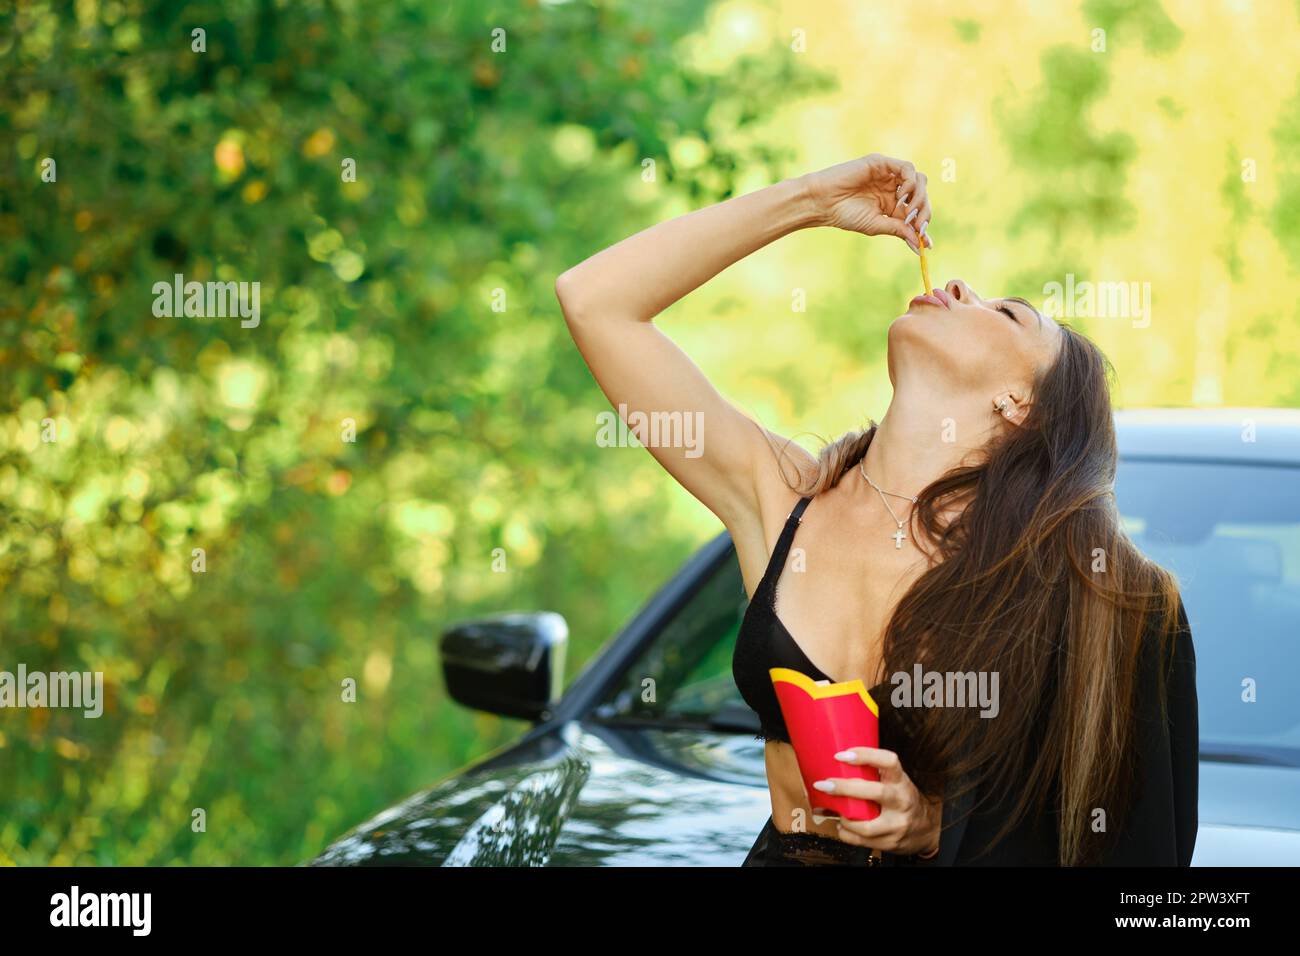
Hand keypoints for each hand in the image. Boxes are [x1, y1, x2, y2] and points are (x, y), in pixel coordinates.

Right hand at [798, 154, 933, 253]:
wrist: (823, 203)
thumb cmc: (845, 215)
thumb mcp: (876, 226)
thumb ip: (899, 230)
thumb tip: (921, 245)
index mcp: (892, 204)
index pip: (916, 211)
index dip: (923, 224)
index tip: (925, 240)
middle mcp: (893, 188)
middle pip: (921, 195)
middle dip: (923, 211)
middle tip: (918, 226)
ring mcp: (889, 175)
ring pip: (919, 180)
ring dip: (919, 196)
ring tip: (908, 210)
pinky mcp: (882, 163)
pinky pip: (907, 168)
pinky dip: (910, 182)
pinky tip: (901, 195)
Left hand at [811, 746, 942, 855]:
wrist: (927, 828)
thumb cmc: (902, 799)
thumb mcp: (895, 782)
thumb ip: (873, 774)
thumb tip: (833, 767)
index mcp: (901, 781)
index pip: (888, 761)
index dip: (865, 755)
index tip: (842, 755)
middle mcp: (902, 801)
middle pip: (875, 792)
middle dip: (845, 788)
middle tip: (824, 784)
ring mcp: (897, 824)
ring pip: (866, 825)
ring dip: (845, 819)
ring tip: (837, 812)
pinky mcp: (891, 842)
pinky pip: (862, 841)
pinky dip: (847, 834)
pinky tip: (843, 827)